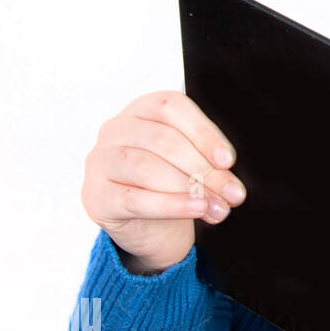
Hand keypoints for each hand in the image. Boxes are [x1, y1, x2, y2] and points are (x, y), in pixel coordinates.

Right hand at [81, 90, 247, 271]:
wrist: (147, 223)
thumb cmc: (171, 183)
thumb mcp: (193, 164)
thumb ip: (210, 165)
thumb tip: (230, 185)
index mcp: (142, 109)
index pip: (172, 107)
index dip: (204, 133)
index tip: (227, 161)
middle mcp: (116, 129)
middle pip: (164, 141)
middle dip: (204, 170)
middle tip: (232, 193)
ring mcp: (101, 161)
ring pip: (147, 168)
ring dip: (190, 189)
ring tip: (218, 207)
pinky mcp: (97, 195)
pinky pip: (134, 199)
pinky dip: (171, 205)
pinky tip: (196, 209)